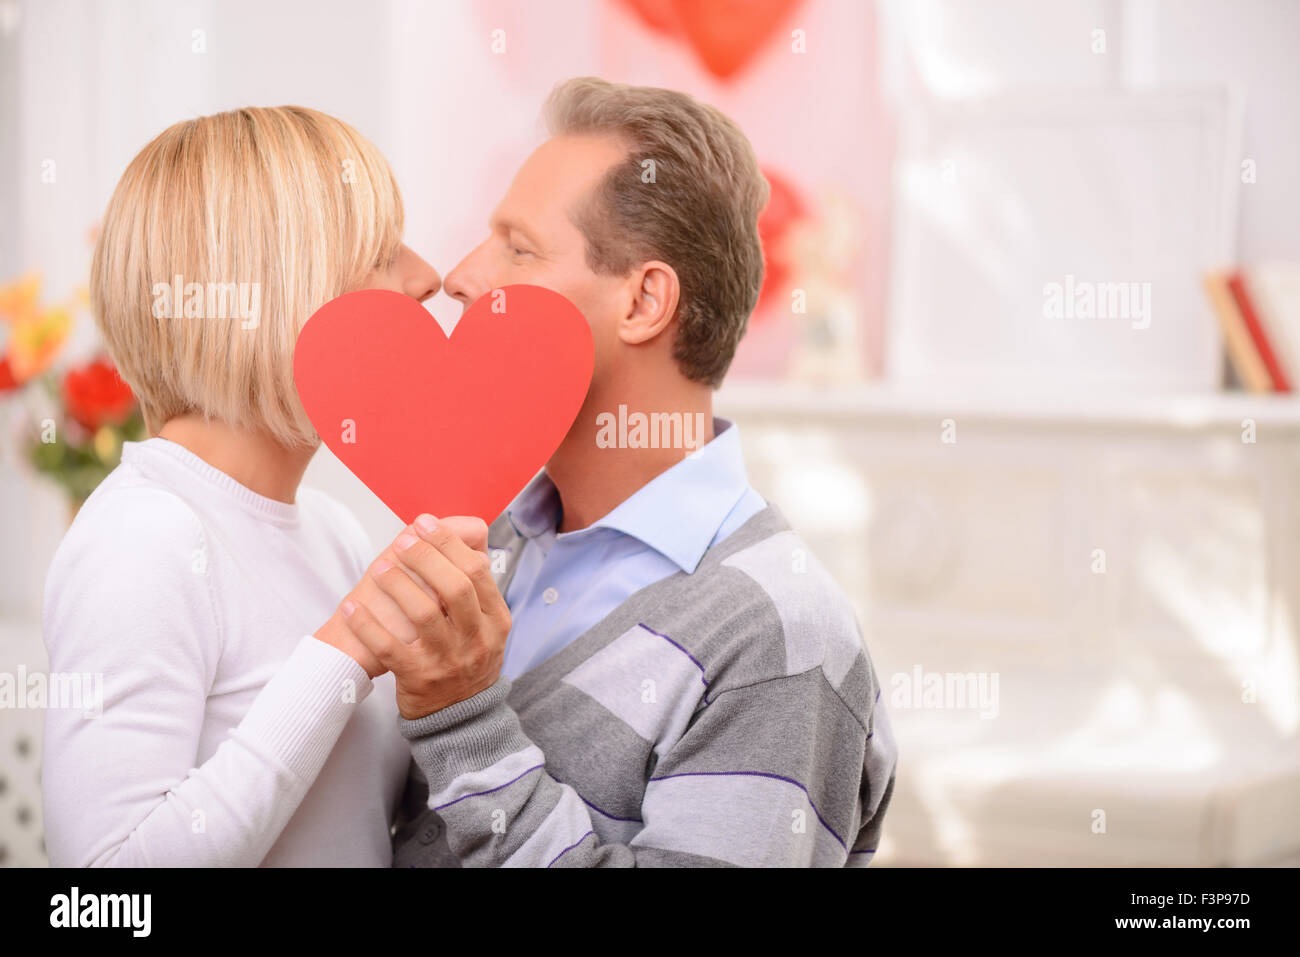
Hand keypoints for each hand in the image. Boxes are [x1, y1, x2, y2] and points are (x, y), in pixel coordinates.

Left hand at [339, 513, 509, 717]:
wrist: (461, 717)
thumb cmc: (468, 659)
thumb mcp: (488, 626)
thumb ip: (477, 586)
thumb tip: (466, 533)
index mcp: (495, 620)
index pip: (477, 570)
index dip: (449, 542)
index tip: (424, 524)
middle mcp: (476, 639)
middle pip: (454, 586)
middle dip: (425, 556)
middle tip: (401, 540)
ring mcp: (448, 661)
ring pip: (423, 613)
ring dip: (397, 584)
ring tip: (378, 568)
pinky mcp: (418, 679)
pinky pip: (388, 647)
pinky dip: (366, 624)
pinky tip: (351, 606)